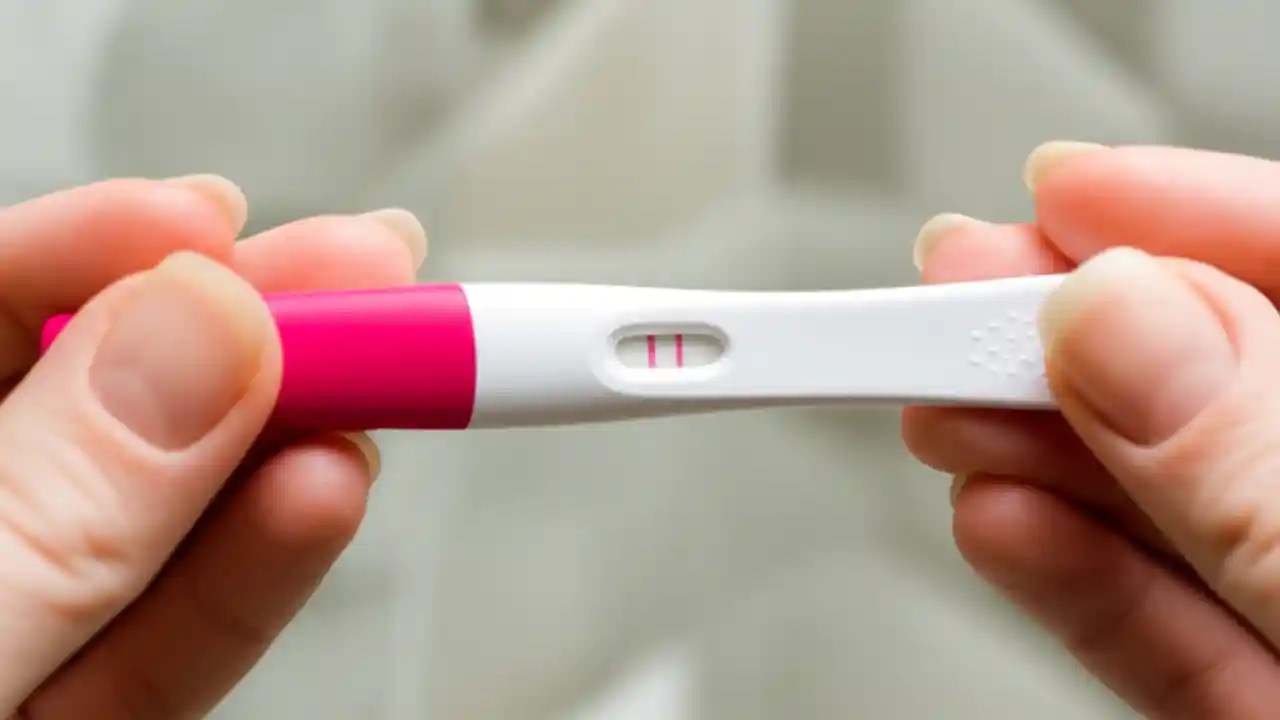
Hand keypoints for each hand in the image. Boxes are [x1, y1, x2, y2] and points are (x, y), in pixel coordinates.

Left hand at [0, 177, 424, 717]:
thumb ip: (56, 500)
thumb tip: (204, 332)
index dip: (108, 245)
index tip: (224, 218)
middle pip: (102, 389)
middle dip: (242, 323)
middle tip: (373, 269)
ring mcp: (24, 622)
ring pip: (166, 507)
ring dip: (289, 440)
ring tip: (392, 384)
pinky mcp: (88, 714)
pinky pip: (181, 628)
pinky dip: (269, 563)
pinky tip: (332, 494)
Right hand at [903, 143, 1279, 717]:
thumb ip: (1258, 471)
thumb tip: (1118, 322)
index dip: (1186, 221)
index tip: (1053, 192)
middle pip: (1214, 382)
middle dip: (1069, 333)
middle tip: (946, 302)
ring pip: (1166, 503)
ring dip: (1031, 452)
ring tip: (937, 413)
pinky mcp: (1258, 708)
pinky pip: (1157, 628)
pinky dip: (1060, 576)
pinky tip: (991, 521)